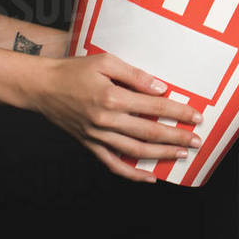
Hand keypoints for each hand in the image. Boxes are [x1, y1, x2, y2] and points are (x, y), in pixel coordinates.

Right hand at [30, 53, 201, 182]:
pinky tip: (149, 177)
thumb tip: (160, 88)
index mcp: (112, 97)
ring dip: (161, 155)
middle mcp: (106, 120)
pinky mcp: (90, 145)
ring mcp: (97, 136)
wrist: (42, 87)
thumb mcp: (106, 62)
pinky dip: (132, 173)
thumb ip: (135, 75)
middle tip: (197, 140)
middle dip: (177, 137)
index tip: (195, 116)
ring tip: (181, 155)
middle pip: (150, 132)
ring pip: (136, 151)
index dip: (178, 112)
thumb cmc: (74, 70)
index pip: (154, 106)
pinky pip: (113, 164)